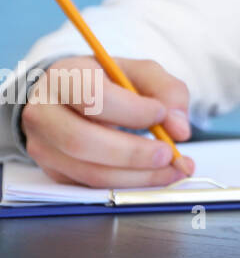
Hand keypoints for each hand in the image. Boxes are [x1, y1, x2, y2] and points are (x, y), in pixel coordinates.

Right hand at [20, 56, 194, 187]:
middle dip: (133, 153)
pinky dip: (126, 184)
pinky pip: (90, 185)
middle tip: (169, 154)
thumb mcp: (139, 72)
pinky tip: (153, 175)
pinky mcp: (52, 171)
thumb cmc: (107, 81)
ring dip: (136, 176)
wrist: (70, 96)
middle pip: (83, 141)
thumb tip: (180, 129)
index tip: (162, 114)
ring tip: (171, 169)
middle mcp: (44, 113)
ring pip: (87, 170)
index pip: (93, 98)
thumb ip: (166, 91)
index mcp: (64, 77)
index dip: (131, 111)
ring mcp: (42, 146)